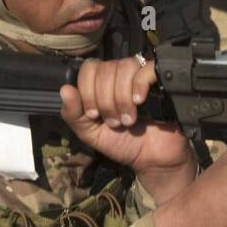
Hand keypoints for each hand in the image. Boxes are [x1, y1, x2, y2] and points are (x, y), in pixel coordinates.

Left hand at [59, 56, 194, 182]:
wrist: (153, 159)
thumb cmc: (122, 143)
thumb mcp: (91, 133)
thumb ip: (74, 114)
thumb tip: (64, 90)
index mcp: (103, 83)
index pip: (89, 68)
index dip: (87, 90)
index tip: (93, 115)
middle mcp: (122, 74)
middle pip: (106, 68)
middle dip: (105, 100)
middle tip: (114, 123)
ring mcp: (142, 75)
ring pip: (124, 67)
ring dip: (121, 97)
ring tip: (128, 120)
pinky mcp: (161, 78)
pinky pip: (146, 69)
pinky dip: (139, 85)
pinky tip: (139, 102)